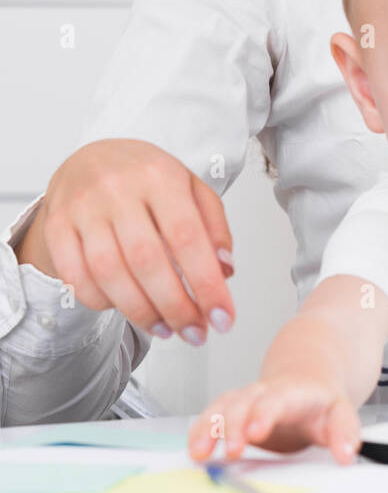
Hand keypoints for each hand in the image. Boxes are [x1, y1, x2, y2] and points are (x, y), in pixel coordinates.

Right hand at [20, 138, 234, 345]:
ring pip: (110, 274)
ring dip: (141, 312)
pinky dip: (102, 302)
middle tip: (195, 333)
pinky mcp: (57, 227)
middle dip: (176, 307)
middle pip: (147, 260)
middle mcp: (118, 189)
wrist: (91, 159)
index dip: (207, 284)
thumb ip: (213, 226)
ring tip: (167, 328)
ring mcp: (82, 208)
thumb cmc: (146, 178)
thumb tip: (225, 271)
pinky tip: (124, 307)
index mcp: (160, 176)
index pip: (188, 237)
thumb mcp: (190, 187)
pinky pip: (77, 277)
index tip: (223, 317)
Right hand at [187, 379, 360, 464]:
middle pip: (244, 402)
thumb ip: (344, 432)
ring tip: (201, 454)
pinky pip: (211, 415)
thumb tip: (347, 455)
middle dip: (235, 425)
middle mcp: (263, 392)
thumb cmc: (320, 403)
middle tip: (232, 451)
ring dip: (210, 428)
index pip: (277, 399)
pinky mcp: (232, 412)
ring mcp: (245, 400)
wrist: (306, 380)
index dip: (264, 413)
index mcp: (292, 392)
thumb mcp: (340, 413)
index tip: (256, 432)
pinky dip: (200, 430)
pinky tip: (194, 449)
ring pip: (223, 406)